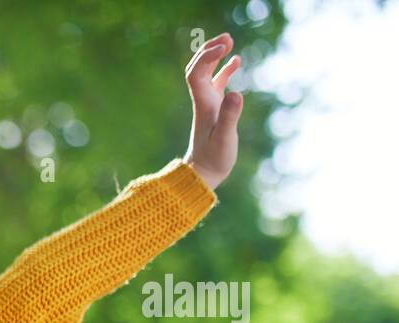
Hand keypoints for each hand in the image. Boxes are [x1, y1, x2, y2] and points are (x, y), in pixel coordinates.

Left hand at [182, 32, 242, 190]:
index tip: (225, 46)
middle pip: (198, 68)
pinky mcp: (214, 110)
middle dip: (209, 50)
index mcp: (203, 105)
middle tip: (226, 37)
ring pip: (207, 73)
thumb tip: (236, 93)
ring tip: (229, 41)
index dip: (207, 56)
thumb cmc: (214, 159)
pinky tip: (236, 61)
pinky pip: (217, 84)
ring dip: (215, 56)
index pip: (196, 72)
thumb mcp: (225, 139)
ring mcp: (208, 104)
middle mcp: (203, 101)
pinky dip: (225, 70)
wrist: (203, 174)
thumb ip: (230, 116)